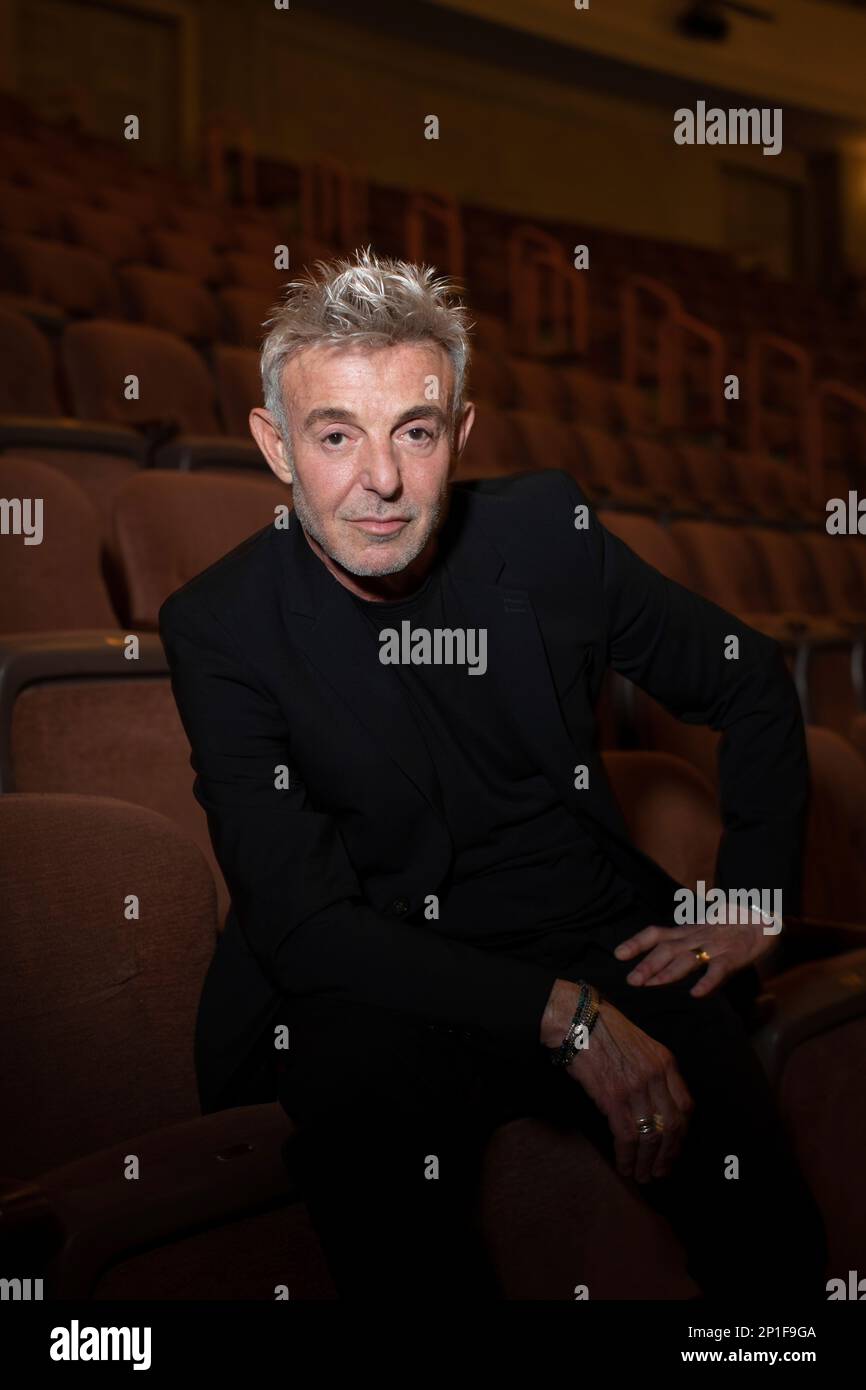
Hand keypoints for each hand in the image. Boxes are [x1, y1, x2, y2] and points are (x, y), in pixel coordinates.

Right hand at [564, 999, 692, 1182]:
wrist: (576, 1018)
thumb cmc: (601, 1030)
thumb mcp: (639, 1045)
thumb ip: (651, 1071)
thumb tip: (653, 1105)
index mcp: (665, 1062)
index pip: (685, 1106)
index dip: (682, 1134)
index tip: (674, 1150)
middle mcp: (656, 1076)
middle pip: (673, 1126)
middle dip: (668, 1155)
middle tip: (660, 1172)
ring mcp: (637, 1087)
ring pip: (652, 1136)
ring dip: (648, 1162)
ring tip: (642, 1176)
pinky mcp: (614, 1097)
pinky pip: (628, 1136)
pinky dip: (628, 1156)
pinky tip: (624, 1166)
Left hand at [613, 917, 776, 996]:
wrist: (764, 914)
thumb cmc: (731, 925)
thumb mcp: (702, 930)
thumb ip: (685, 941)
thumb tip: (662, 958)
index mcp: (687, 931)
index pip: (656, 933)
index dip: (637, 942)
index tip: (618, 954)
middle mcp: (696, 937)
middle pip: (666, 949)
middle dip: (647, 964)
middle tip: (631, 980)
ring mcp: (714, 946)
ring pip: (687, 958)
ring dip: (667, 972)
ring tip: (651, 985)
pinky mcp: (733, 956)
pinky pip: (718, 970)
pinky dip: (707, 982)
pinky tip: (696, 994)